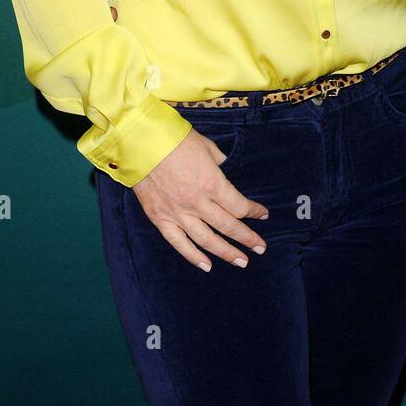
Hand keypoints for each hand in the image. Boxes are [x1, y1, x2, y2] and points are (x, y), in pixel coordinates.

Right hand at [131, 129, 269, 270]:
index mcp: (213, 184)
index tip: (262, 215)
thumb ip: (218, 161)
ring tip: (241, 261)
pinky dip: (193, 256)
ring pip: (207, 240)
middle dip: (247, 238)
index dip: (254, 212)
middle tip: (260, 248)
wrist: (142, 143)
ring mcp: (178, 213)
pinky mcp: (160, 218)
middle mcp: (198, 203)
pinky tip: (207, 266)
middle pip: (228, 226)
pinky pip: (179, 243)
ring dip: (226, 253)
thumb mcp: (207, 147)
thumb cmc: (176, 140)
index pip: (239, 206)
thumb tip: (223, 167)